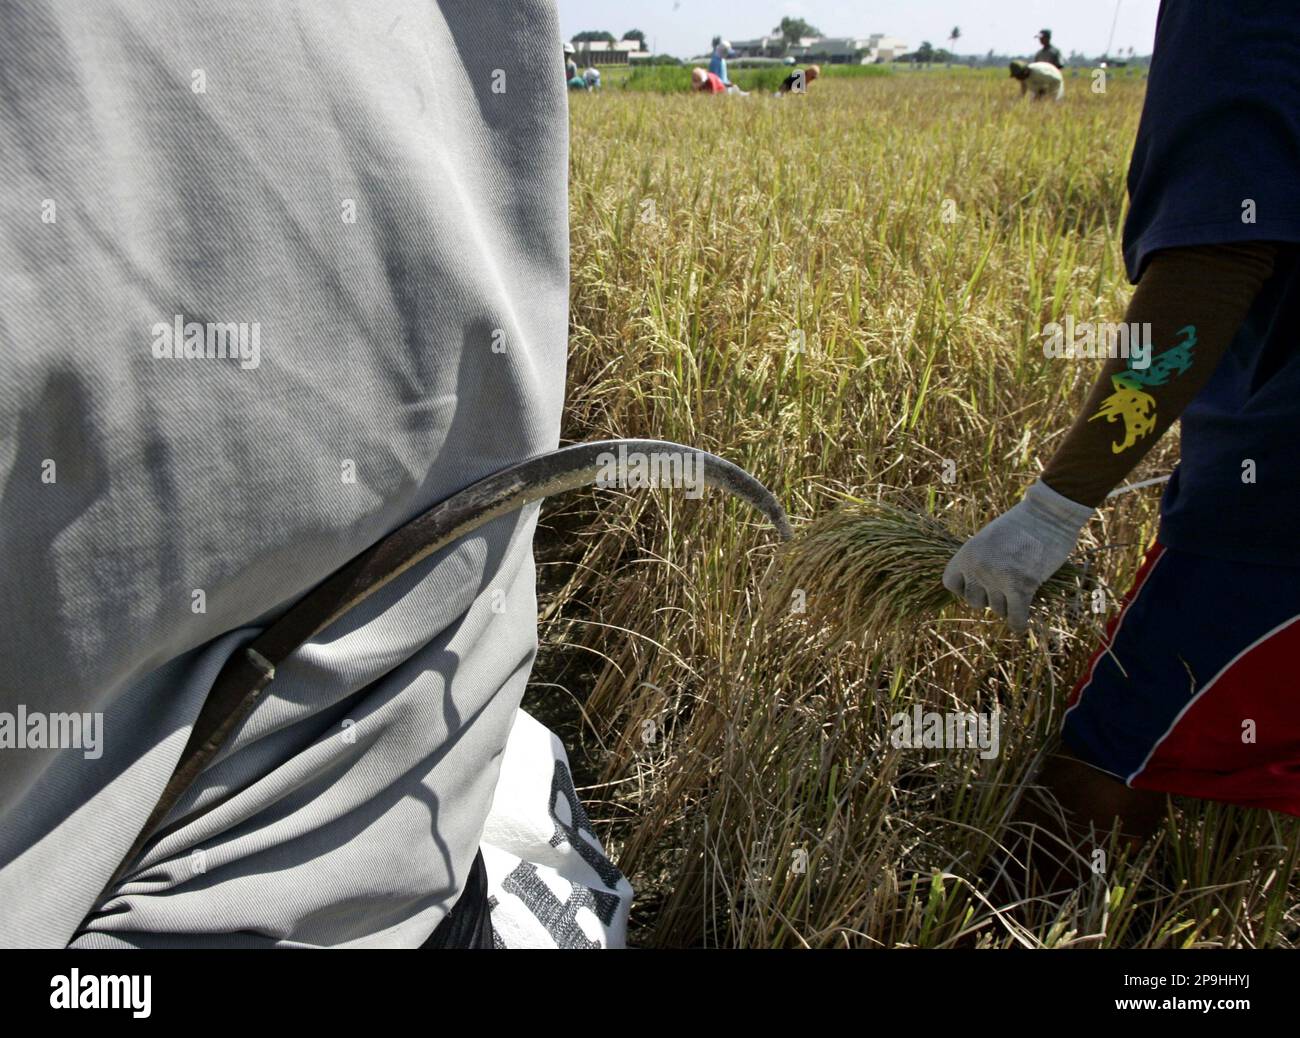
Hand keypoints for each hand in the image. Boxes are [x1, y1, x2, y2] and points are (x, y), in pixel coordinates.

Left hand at [942, 479, 1092, 631]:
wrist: (1047, 514)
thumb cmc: (1022, 524)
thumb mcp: (989, 538)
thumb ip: (980, 561)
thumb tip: (980, 589)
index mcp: (967, 554)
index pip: (951, 584)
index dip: (964, 588)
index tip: (978, 585)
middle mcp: (978, 568)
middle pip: (975, 602)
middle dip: (989, 598)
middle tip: (1005, 587)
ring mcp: (998, 579)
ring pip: (998, 610)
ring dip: (1009, 605)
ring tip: (1020, 591)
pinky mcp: (1021, 587)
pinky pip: (1015, 617)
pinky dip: (1018, 623)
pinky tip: (1021, 624)